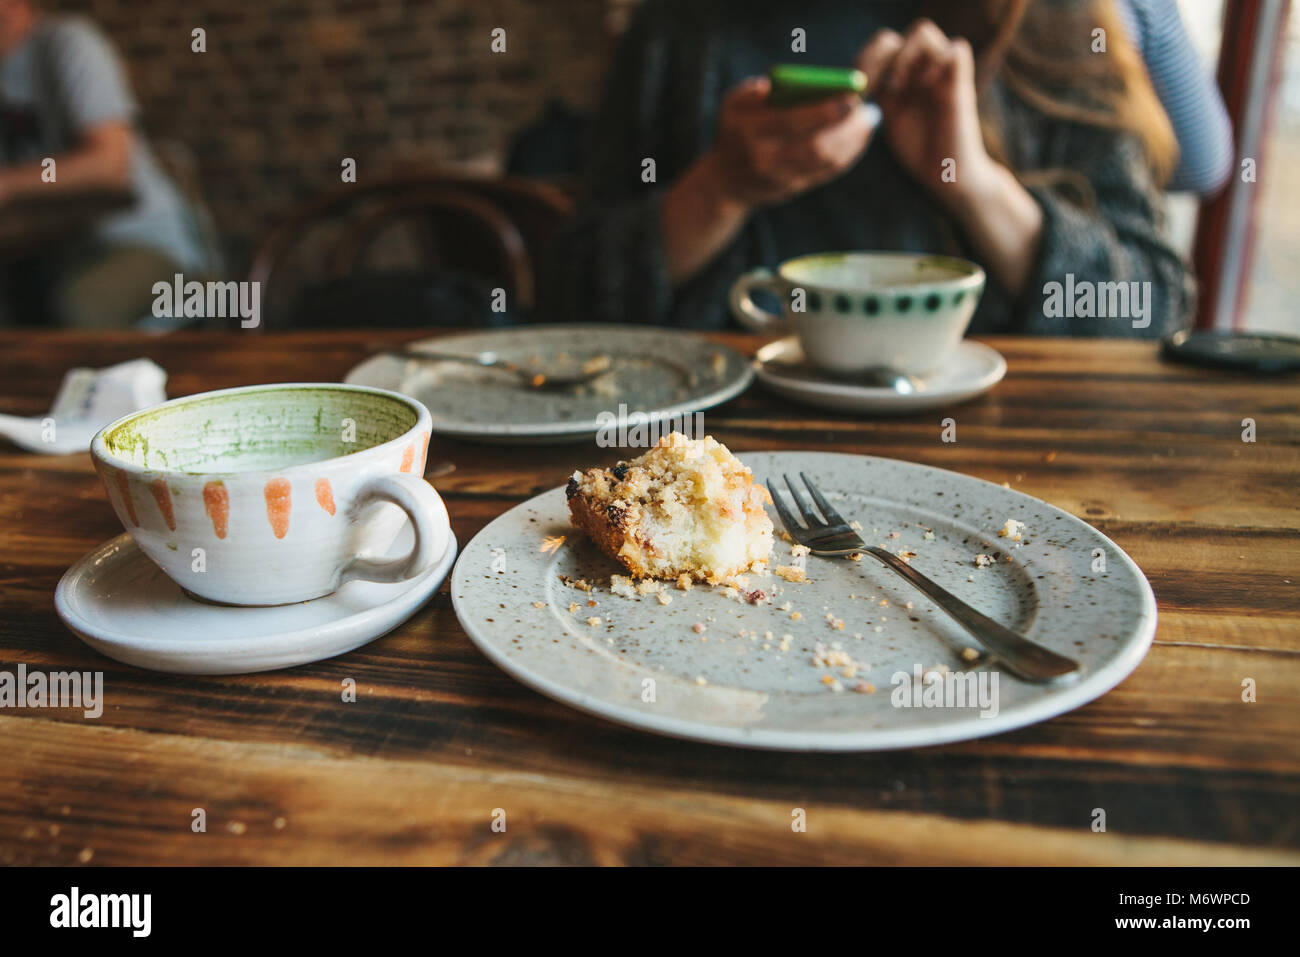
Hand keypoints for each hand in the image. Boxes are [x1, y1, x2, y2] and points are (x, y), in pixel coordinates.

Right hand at [703, 76, 877, 210]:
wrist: (725, 184)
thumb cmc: (734, 133)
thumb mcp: (730, 106)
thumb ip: (749, 92)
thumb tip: (771, 86)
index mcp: (750, 132)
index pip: (792, 121)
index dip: (825, 111)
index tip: (850, 97)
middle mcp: (765, 159)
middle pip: (815, 146)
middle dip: (846, 128)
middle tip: (867, 110)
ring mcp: (781, 177)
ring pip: (825, 162)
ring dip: (853, 142)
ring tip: (869, 122)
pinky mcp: (793, 189)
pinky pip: (827, 173)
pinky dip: (848, 155)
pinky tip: (859, 139)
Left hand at [856, 19, 994, 210]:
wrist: (946, 174)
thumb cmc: (917, 150)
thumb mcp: (887, 119)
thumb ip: (874, 97)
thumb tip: (848, 87)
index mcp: (901, 74)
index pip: (881, 44)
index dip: (865, 58)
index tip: (859, 90)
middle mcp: (920, 67)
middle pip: (893, 34)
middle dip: (880, 56)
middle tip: (876, 87)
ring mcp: (940, 72)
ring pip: (922, 31)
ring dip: (904, 56)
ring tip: (900, 87)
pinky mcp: (961, 82)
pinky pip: (956, 48)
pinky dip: (939, 60)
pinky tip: (926, 86)